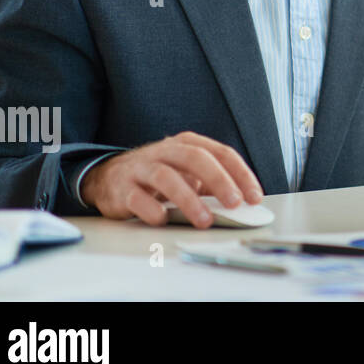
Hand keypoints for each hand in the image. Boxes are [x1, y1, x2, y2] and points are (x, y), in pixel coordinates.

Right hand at [81, 131, 264, 227]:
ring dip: (189, 200)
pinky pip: (138, 199)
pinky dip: (153, 211)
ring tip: (204, 220)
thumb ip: (210, 183)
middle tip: (234, 203)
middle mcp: (165, 151)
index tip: (254, 197)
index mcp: (188, 143)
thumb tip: (241, 203)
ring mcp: (142, 168)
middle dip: (219, 181)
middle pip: (196, 159)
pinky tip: (164, 220)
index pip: (221, 153)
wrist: (109, 177)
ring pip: (166, 177)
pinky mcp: (122, 188)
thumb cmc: (158, 175)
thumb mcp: (187, 172)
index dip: (241, 174)